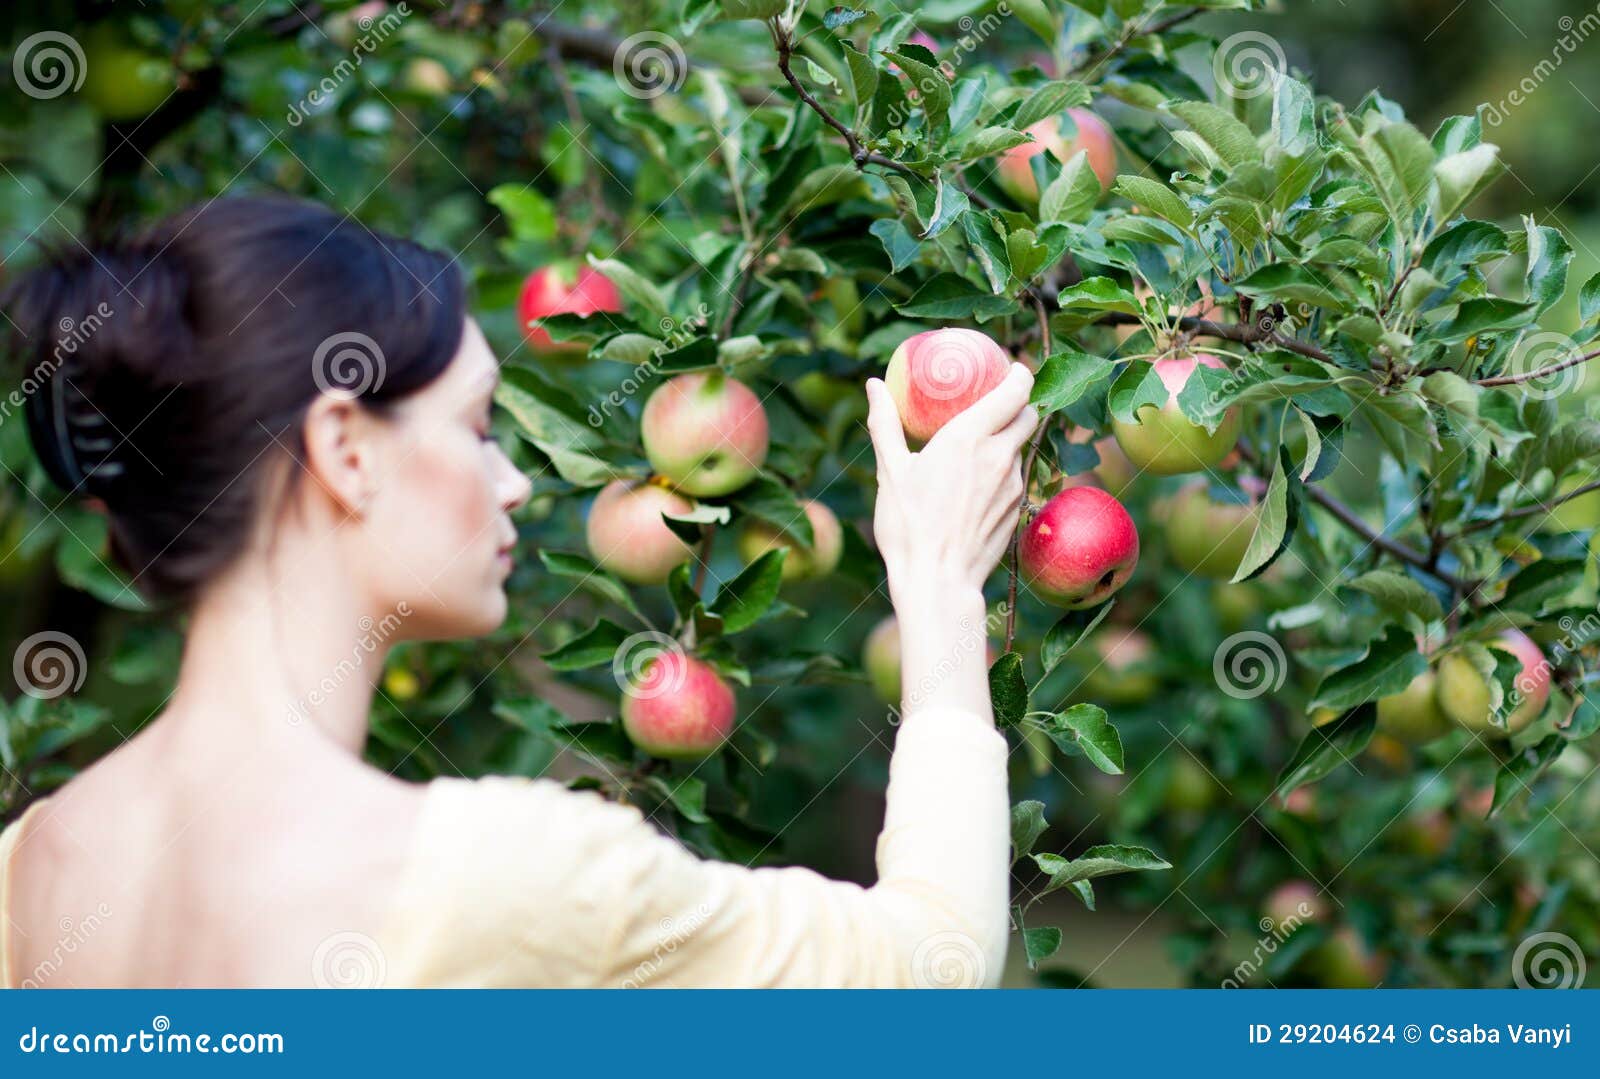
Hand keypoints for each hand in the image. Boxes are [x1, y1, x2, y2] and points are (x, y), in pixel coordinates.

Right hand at [865, 364, 1037, 610]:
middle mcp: (999, 456)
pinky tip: (980, 482)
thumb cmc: (908, 527)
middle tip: (999, 399)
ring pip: (1023, 448)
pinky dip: (1004, 470)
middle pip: (1029, 414)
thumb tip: (874, 385)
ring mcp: (1013, 484)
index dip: (1019, 374)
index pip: (1015, 390)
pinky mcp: (1016, 509)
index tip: (1010, 367)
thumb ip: (885, 424)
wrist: (938, 581)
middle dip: (1020, 402)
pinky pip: (1017, 478)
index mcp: (969, 437)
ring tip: (985, 441)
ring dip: (1011, 438)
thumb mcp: (890, 472)